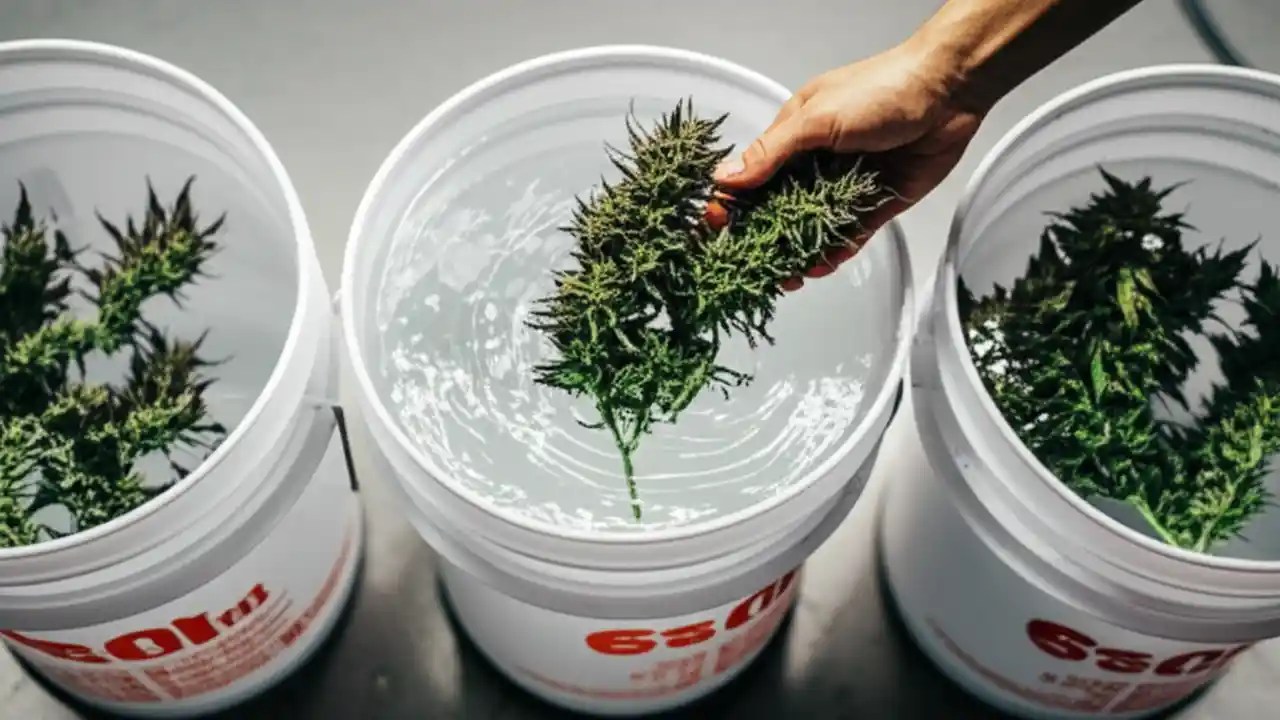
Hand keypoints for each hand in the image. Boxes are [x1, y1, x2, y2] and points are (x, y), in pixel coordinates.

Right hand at [708, 40, 984, 289]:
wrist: (949, 91)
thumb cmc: (880, 90)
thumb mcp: (816, 119)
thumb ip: (772, 152)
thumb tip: (725, 178)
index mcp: (794, 136)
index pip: (753, 176)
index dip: (733, 204)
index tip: (715, 231)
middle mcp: (816, 162)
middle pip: (781, 209)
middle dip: (764, 239)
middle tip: (751, 269)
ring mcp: (847, 184)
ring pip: (814, 227)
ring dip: (798, 252)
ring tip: (786, 279)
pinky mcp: (877, 202)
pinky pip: (851, 234)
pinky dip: (836, 251)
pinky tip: (821, 267)